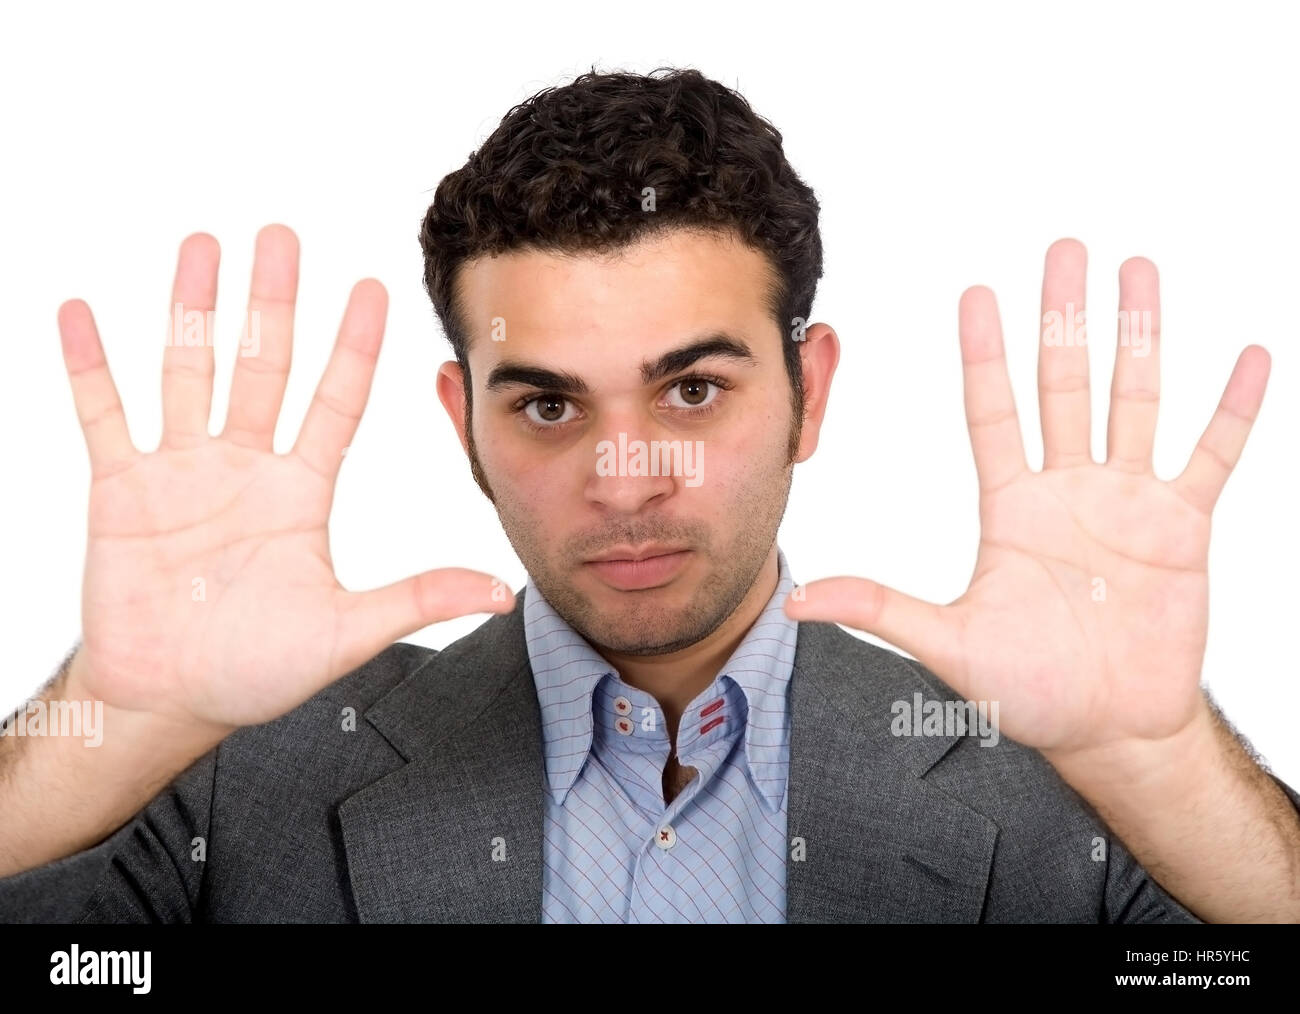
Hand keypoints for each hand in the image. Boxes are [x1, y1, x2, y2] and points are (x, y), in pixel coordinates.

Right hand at [60, 225, 513, 729]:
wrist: (169, 700)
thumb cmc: (254, 669)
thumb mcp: (345, 632)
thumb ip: (416, 599)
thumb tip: (500, 591)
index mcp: (299, 491)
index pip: (335, 401)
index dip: (354, 348)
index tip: (374, 289)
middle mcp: (244, 466)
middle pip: (262, 365)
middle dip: (273, 301)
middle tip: (283, 235)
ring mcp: (181, 471)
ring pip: (188, 371)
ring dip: (193, 309)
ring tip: (203, 244)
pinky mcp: (120, 490)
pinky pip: (104, 416)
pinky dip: (91, 367)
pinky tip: (81, 313)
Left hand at [785, 239, 1269, 757]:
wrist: (1107, 729)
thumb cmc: (1028, 691)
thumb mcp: (947, 644)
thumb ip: (880, 609)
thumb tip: (796, 602)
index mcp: (1012, 506)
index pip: (994, 410)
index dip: (986, 354)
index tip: (977, 293)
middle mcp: (1068, 489)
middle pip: (1066, 383)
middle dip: (1065, 316)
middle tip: (1066, 248)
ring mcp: (1129, 502)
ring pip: (1136, 399)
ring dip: (1141, 336)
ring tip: (1140, 272)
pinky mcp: (1183, 527)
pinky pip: (1213, 455)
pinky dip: (1232, 410)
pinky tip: (1251, 358)